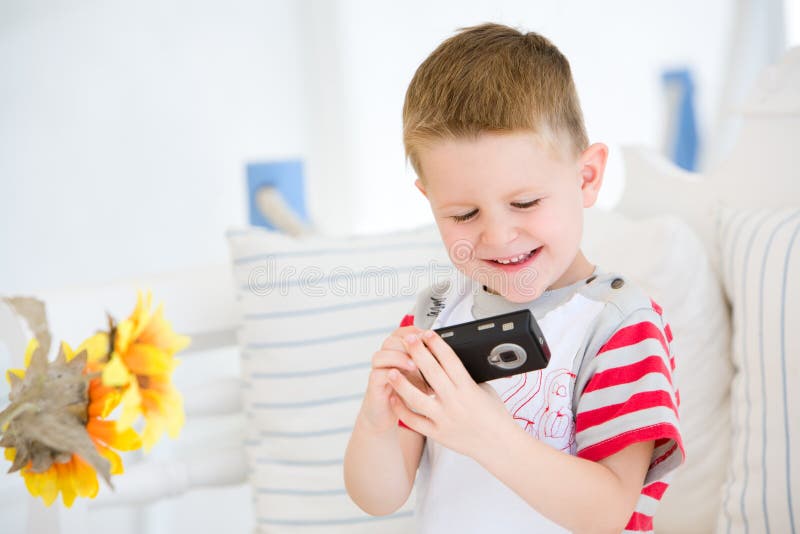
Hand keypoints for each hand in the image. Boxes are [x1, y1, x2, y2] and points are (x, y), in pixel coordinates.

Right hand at [359, 325, 433, 433]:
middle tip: (422, 348)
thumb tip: (448, 356)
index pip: (404, 333)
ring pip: (381, 354)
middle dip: (407, 342)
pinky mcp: (374, 386)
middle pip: (392, 340)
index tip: (429, 336)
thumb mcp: (423, 378)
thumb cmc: (408, 396)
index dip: (416, 332)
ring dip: (399, 357)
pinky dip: (390, 374)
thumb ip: (430, 365)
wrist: (389, 416)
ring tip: (414, 364)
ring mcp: (379, 371)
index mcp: (400, 352)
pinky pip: (378, 374)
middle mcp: (387, 359)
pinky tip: (402, 378)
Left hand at [387, 330, 513, 458]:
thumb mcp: (485, 389)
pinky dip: (402, 410)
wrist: (499, 444)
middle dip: (418, 353)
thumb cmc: (494, 416)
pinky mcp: (437, 433)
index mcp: (468, 388)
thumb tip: (450, 361)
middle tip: (407, 340)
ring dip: (402, 383)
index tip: (427, 334)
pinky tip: (394, 398)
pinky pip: (415, 421)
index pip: (450, 360)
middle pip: (432, 373)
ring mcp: (444, 418)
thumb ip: (466, 377)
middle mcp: (455, 402)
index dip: (437, 344)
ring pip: (417, 399)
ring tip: (391, 370)